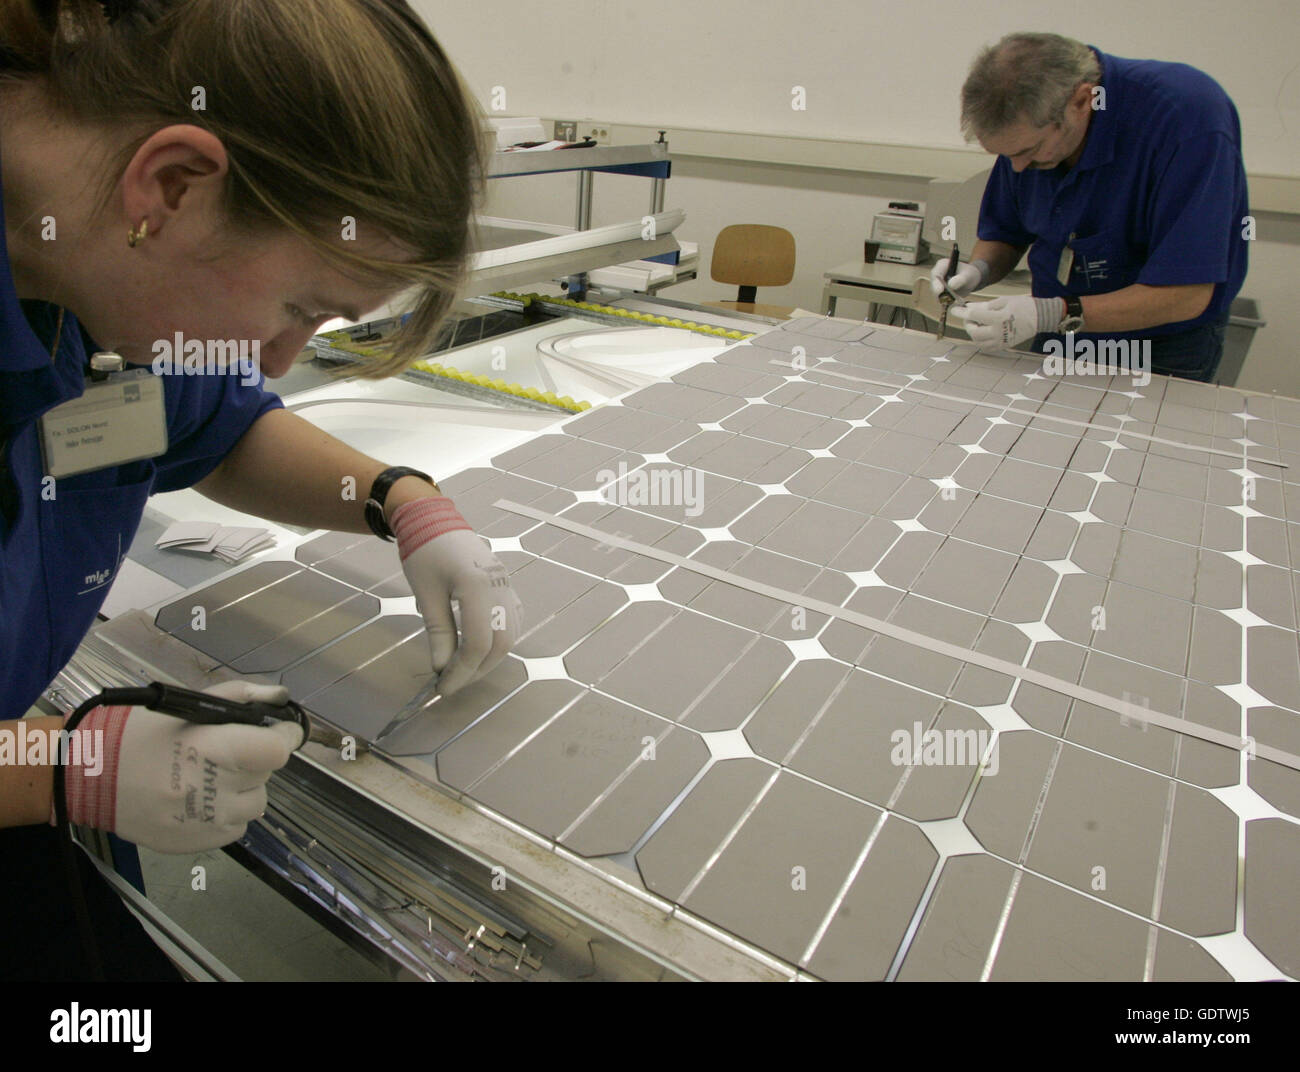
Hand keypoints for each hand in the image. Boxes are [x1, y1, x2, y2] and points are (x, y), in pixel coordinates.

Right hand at [64, 681, 303, 853]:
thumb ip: (243, 698)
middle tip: (223, 753)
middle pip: (267, 774)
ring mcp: (210, 820)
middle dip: (253, 760)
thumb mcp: (192, 705)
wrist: (94, 777)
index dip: (283, 737)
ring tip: (209, 777)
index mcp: (218, 748)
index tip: (279, 731)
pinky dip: (227, 813)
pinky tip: (200, 798)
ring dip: (243, 789)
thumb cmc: (144, 735)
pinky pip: (237, 826)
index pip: (278, 749)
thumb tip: (281, 697)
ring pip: (256, 803)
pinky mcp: (201, 842)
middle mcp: (219, 788)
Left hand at [392, 496, 522, 697]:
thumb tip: (442, 668)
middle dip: (477, 669)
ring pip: (511, 634)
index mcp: (478, 587)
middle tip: (452, 682)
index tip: (441, 686)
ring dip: (489, 657)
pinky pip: (513, 620)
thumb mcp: (426, 595)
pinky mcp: (506, 585)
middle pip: (501, 644)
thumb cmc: (425, 553)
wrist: (434, 520)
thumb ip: (438, 633)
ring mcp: (507, 586)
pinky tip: (479, 647)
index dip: (461, 671)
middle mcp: (500, 588)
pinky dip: (499, 639)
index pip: (478, 644)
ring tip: (462, 668)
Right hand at [930, 257, 987, 300]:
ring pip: (936, 295)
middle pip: (933, 286)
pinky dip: (947, 303)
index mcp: (942, 265)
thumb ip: (961, 279)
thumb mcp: (968, 275)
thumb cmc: (970, 274)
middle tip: (947, 301)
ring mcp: (937, 285)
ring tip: (956, 302)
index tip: (940, 291)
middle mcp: (937, 275)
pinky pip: (940, 300)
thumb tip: (950, 285)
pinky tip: (955, 304)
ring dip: (944, 300)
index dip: (936, 283)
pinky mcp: (939, 293)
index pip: (935, 274)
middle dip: (939, 294)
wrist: (971, 280)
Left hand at [959, 295, 1063, 347]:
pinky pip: (986, 346)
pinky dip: (981, 339)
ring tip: (977, 323)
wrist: (1040, 317)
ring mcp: (1001, 341)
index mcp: (998, 318)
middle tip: (969, 317)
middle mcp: (998, 332)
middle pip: (974, 332)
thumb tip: (967, 306)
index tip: (955, 309)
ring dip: (973, 332)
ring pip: (978, 341)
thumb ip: (984, 305)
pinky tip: (984, 331)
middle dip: (968, 324)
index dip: (962, 312)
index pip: (974, 316)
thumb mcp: (1003, 301)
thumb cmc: (1022, 305)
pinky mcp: (1004, 346)